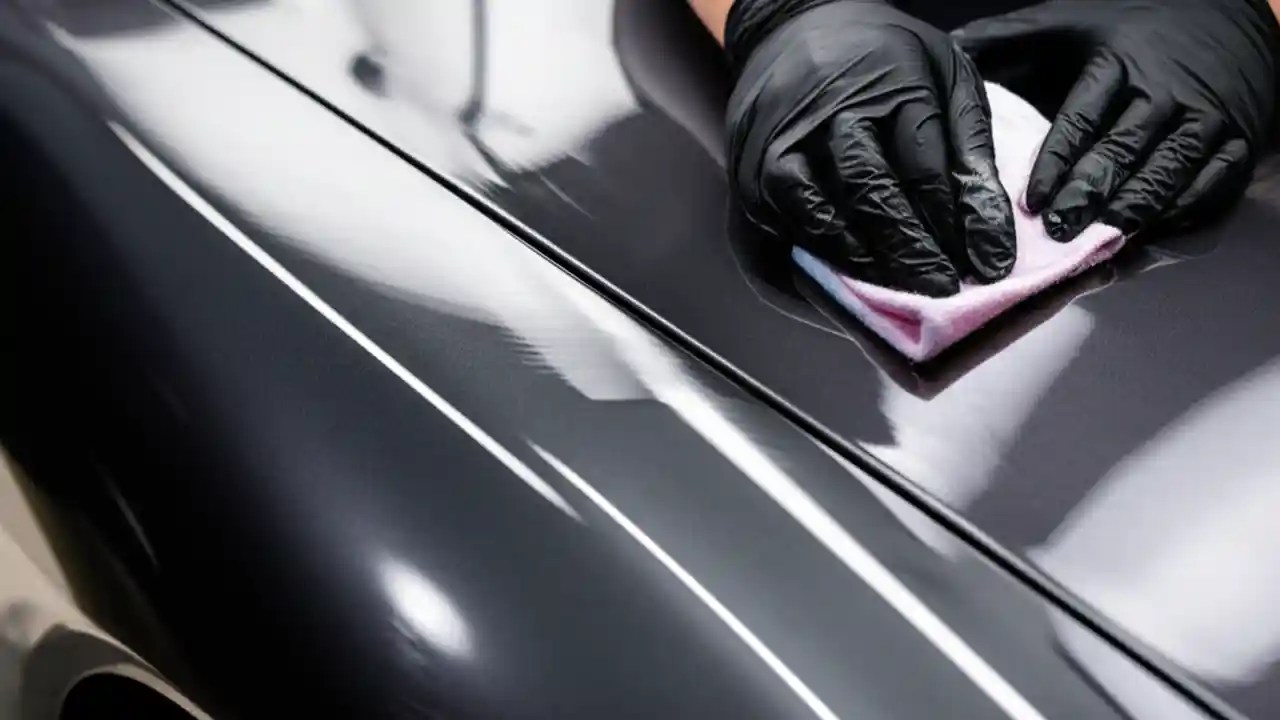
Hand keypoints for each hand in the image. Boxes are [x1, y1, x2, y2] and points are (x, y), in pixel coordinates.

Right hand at [725, 0, 1015, 297]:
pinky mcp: (752, 175)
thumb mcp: (945, 78)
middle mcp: (831, 114)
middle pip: (875, 194)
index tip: (988, 266)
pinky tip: (852, 279)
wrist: (790, 31)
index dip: (960, 224)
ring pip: (825, 217)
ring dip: (867, 265)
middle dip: (914, 252)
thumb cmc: (883, 63)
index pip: (928, 167)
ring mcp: (784, 145)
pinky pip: (787, 229)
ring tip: (902, 294)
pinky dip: (821, 261)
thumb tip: (989, 236)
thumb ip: (970, 149)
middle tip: (945, 292)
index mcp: (891, 84)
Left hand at [955, 0, 1279, 241]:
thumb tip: (952, 49)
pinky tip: (1140, 252)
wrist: (1236, 26)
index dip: (1058, 160)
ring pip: (1169, 177)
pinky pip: (1210, 197)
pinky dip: (1176, 229)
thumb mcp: (1073, 24)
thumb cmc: (1135, 35)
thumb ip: (1011, 40)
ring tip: (1096, 249)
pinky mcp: (1236, 152)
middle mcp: (1167, 94)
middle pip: (1126, 150)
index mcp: (1121, 63)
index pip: (1085, 115)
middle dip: (1091, 194)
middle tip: (1059, 230)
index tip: (1034, 200)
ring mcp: (1207, 124)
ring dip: (1131, 215)